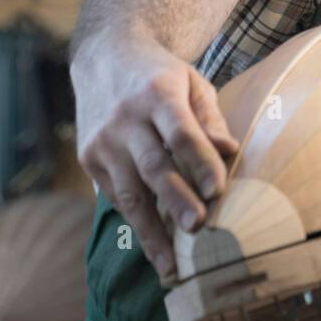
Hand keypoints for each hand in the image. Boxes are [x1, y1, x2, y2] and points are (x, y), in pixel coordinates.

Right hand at [73, 39, 239, 279]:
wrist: (105, 56)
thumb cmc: (160, 74)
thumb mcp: (191, 82)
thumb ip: (210, 118)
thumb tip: (231, 154)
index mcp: (158, 93)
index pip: (181, 132)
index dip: (200, 162)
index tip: (219, 191)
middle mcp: (126, 118)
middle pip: (153, 164)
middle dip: (175, 199)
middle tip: (198, 229)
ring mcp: (103, 140)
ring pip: (129, 191)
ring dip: (152, 229)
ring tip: (173, 264)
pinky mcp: (88, 158)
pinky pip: (116, 196)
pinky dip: (137, 221)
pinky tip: (156, 246)